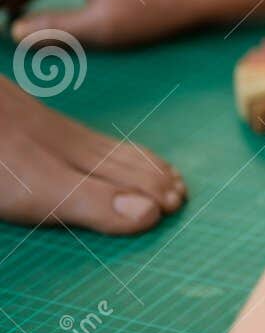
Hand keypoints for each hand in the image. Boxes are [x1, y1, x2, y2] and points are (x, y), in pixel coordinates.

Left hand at [0, 78, 184, 234]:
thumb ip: (92, 200)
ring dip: (130, 161)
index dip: (149, 188)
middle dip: (148, 174)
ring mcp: (44, 127)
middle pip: (115, 158)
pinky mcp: (24, 118)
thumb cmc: (0, 157)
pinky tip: (92, 144)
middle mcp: (67, 142)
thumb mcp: (43, 188)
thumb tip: (150, 214)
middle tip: (179, 188)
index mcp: (73, 162)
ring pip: (98, 146)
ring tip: (155, 168)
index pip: (121, 175)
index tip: (177, 200)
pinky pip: (80, 136)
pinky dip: (102, 146)